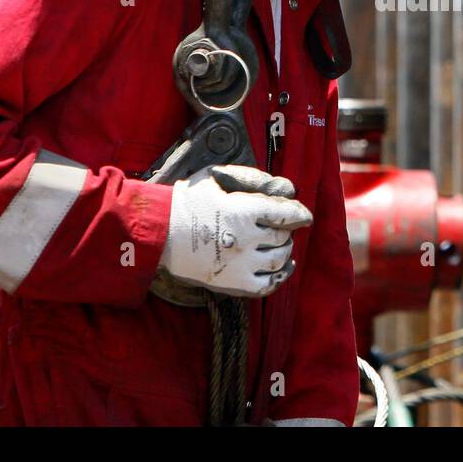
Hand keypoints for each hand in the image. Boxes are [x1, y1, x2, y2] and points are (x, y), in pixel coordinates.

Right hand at [160, 165, 311, 297]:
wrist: (158, 232)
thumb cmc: (187, 201)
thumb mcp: (217, 177)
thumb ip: (252, 177)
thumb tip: (284, 187)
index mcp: (245, 211)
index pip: (287, 214)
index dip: (300, 214)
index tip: (304, 216)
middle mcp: (247, 239)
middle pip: (284, 236)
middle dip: (285, 230)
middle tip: (279, 227)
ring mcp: (242, 264)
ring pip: (279, 259)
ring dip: (283, 250)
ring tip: (277, 243)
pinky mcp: (234, 283)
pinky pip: (268, 285)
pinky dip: (280, 275)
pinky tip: (283, 266)